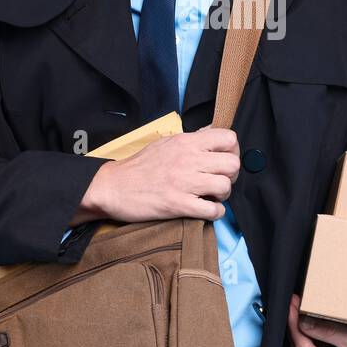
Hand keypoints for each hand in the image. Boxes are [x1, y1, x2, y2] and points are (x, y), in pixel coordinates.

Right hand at [80, 125, 240, 222]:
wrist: (113, 187)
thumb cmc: (139, 166)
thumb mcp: (165, 142)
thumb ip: (190, 139)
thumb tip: (212, 133)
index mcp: (186, 142)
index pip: (228, 138)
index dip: (232, 150)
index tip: (224, 160)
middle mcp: (188, 159)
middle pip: (233, 164)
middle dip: (231, 175)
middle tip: (219, 181)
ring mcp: (184, 182)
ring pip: (225, 186)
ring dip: (223, 195)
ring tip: (211, 196)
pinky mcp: (178, 205)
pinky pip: (212, 210)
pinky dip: (214, 213)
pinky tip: (205, 210)